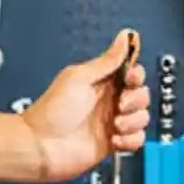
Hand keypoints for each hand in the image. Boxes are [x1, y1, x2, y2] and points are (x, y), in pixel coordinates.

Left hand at [21, 30, 150, 182]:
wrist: (41, 146)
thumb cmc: (53, 111)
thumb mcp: (80, 78)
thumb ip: (107, 60)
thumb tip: (125, 37)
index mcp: (102, 83)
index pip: (132, 73)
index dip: (136, 75)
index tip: (129, 78)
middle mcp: (110, 102)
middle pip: (142, 95)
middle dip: (136, 100)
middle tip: (119, 105)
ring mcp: (113, 123)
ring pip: (142, 118)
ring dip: (133, 121)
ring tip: (115, 126)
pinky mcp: (114, 143)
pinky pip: (137, 140)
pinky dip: (131, 140)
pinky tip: (115, 140)